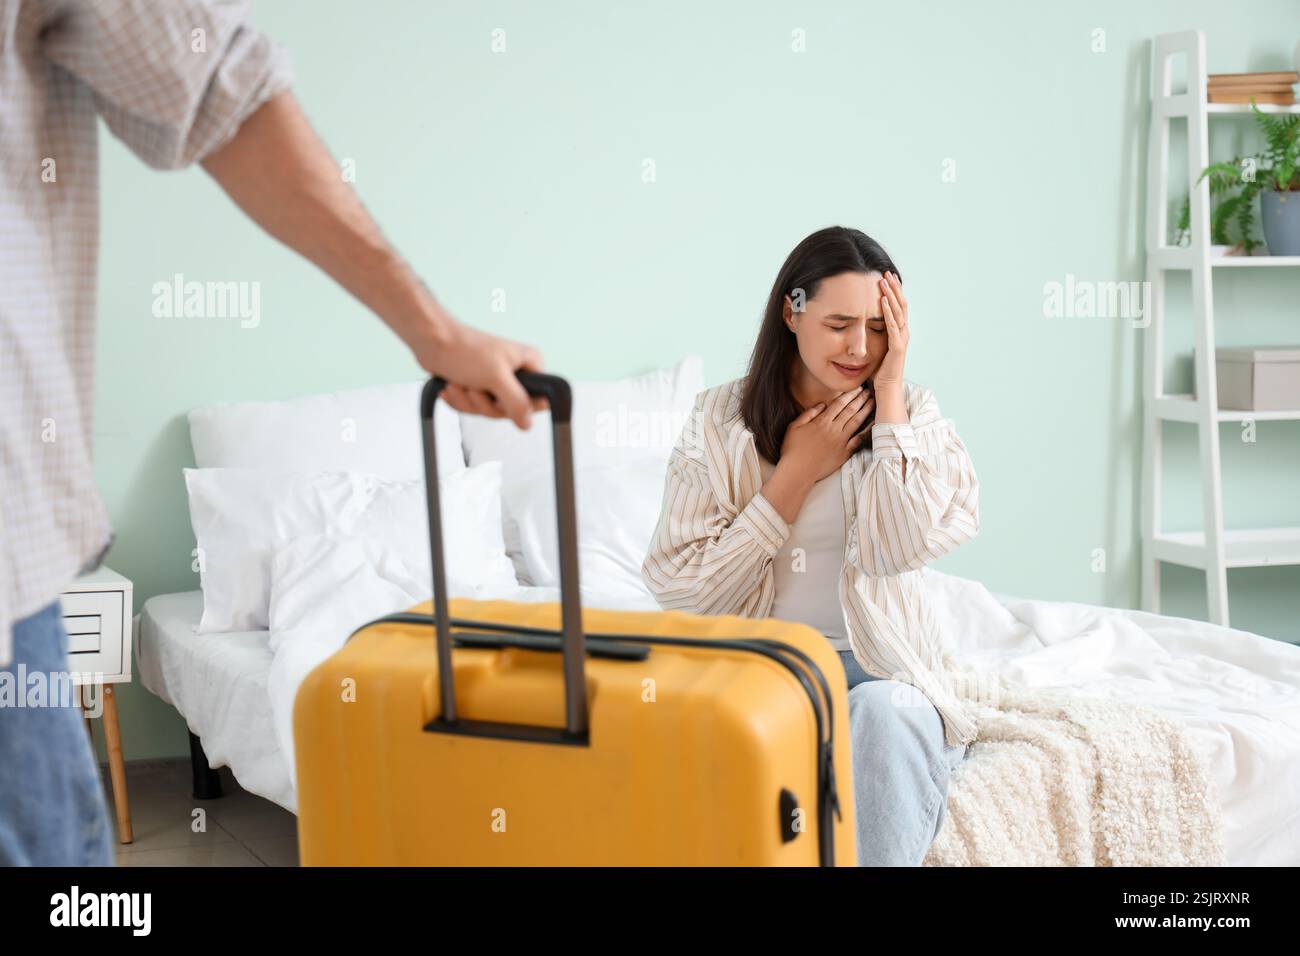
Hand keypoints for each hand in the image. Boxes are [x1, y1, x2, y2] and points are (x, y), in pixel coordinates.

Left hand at [414, 319, 549, 429]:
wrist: (432, 341)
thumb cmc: (464, 349)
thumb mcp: (496, 378)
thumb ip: (517, 402)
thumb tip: (528, 423)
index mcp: (528, 364)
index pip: (540, 399)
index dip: (519, 406)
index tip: (501, 398)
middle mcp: (515, 373)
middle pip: (510, 410)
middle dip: (485, 403)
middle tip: (476, 388)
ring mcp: (496, 382)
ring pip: (489, 411)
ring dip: (469, 401)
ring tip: (461, 382)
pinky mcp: (478, 387)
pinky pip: (474, 408)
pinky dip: (460, 400)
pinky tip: (453, 385)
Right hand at [779, 386, 875, 483]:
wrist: (797, 472)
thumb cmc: (792, 450)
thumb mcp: (794, 427)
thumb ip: (808, 414)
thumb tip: (821, 404)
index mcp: (821, 422)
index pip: (839, 404)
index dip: (849, 394)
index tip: (857, 388)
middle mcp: (833, 429)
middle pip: (850, 410)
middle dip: (860, 399)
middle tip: (869, 391)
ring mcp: (841, 441)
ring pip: (856, 422)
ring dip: (866, 410)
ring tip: (873, 402)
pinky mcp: (844, 453)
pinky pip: (858, 440)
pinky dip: (866, 431)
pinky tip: (873, 424)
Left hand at [872, 270, 908, 387]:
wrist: (886, 389)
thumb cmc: (879, 371)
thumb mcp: (876, 347)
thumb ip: (873, 334)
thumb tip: (862, 322)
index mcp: (899, 332)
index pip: (898, 306)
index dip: (894, 291)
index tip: (887, 277)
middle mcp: (903, 333)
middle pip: (901, 304)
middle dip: (894, 287)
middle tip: (887, 272)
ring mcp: (902, 339)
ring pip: (899, 311)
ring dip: (891, 295)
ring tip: (884, 280)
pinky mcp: (897, 348)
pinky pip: (893, 326)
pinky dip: (889, 312)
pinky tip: (883, 301)